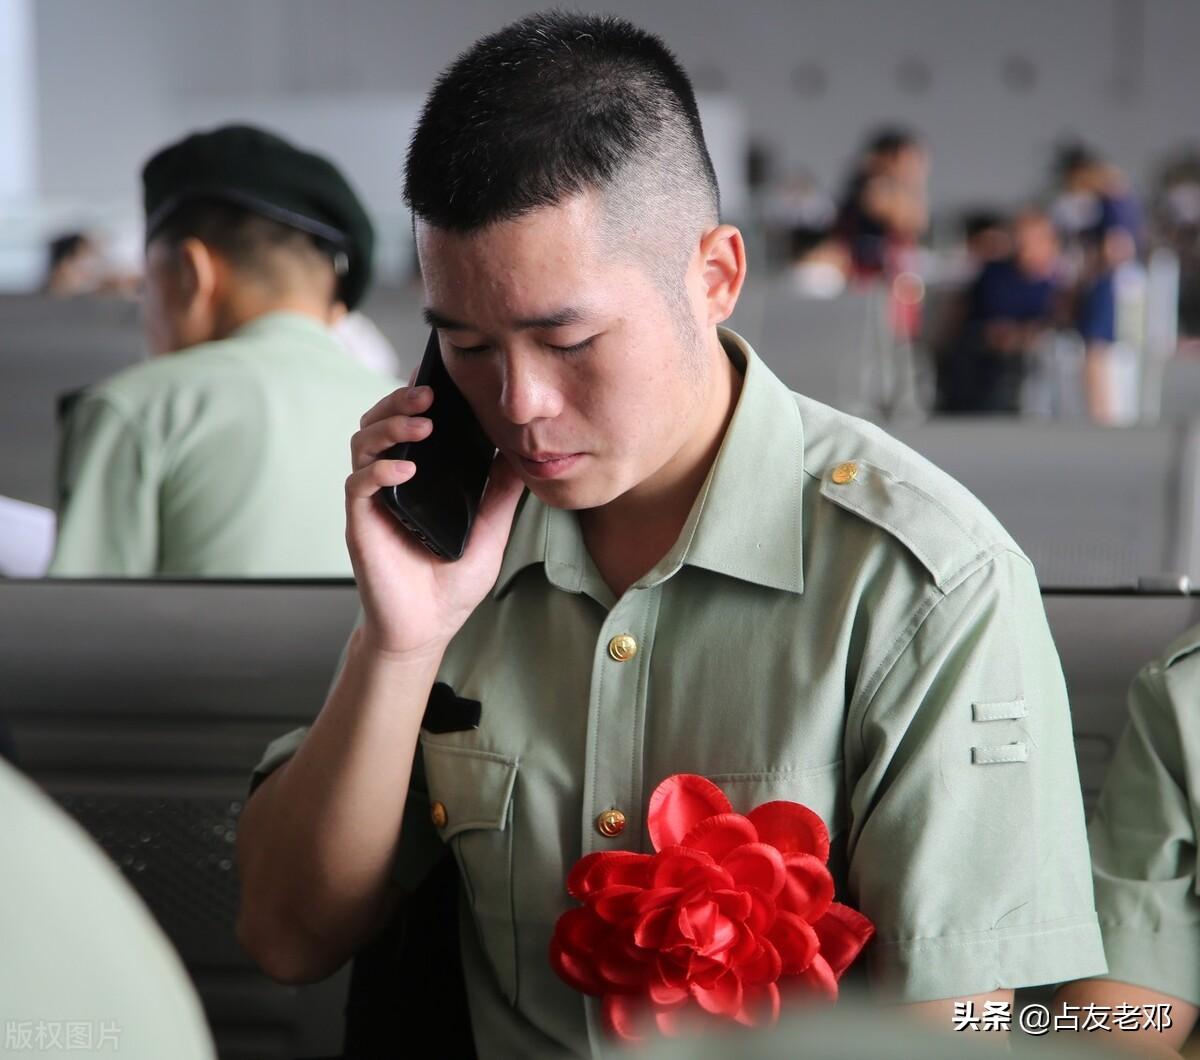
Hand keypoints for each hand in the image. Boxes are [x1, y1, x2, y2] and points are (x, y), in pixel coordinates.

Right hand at [345, 383, 524, 658]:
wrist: (427, 629)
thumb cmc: (452, 583)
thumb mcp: (490, 531)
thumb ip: (499, 492)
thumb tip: (519, 451)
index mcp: (419, 477)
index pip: (410, 422)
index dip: (418, 394)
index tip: (439, 376)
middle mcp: (390, 481)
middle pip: (379, 422)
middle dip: (400, 399)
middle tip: (430, 393)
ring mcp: (374, 501)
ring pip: (363, 443)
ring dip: (390, 426)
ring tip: (422, 423)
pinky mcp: (361, 523)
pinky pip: (358, 485)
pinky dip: (379, 470)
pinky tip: (405, 468)